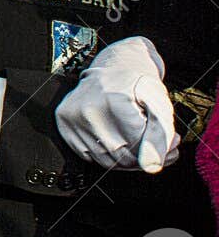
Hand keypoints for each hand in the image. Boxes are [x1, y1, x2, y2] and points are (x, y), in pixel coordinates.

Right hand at [55, 36, 177, 171]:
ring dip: (127, 160)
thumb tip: (152, 166)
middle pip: (123, 156)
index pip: (139, 145)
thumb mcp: (159, 102)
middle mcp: (88, 110)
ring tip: (139, 146)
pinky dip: (107, 155)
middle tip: (158, 148)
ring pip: (107, 161)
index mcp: (114, 101)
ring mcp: (73, 117)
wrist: (110, 70)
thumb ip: (161, 134)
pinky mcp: (64, 123)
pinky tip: (119, 142)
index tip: (172, 143)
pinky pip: (90, 156)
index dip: (160, 148)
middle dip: (145, 157)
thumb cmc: (136, 86)